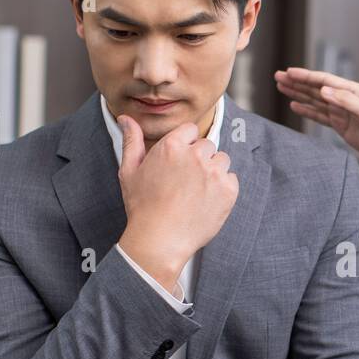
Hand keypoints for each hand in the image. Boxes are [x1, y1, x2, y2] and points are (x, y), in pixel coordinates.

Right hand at [115, 114, 238, 289]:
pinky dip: (223, 189)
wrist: (160, 239)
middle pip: (207, 146)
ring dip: (213, 172)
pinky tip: (206, 201)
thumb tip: (126, 118)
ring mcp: (214, 173)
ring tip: (196, 192)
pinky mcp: (228, 190)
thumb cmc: (142, 207)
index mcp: (172, 145)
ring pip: (222, 161)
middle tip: (186, 181)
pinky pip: (232, 179)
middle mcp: (196, 155)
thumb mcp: (130, 171)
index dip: (186, 145)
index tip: (180, 161)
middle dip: (199, 159)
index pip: (191, 130)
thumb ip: (131, 141)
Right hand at [274, 67, 358, 162]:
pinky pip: (319, 115)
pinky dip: (306, 110)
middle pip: (315, 88)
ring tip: (282, 88)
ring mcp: (341, 112)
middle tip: (278, 77)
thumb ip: (345, 101)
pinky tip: (295, 106)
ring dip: (298, 94)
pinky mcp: (340, 125)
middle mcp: (344, 98)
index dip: (306, 76)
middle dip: (296, 82)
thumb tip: (323, 90)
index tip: (289, 73)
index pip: (324, 80)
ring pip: (314, 100)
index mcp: (352, 91)